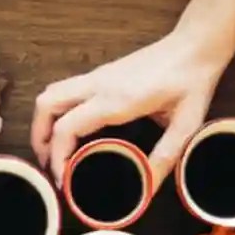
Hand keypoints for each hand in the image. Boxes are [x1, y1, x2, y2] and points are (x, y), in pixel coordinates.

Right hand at [31, 32, 222, 185]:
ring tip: (52, 151)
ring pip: (50, 94)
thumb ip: (165, 156)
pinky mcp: (101, 74)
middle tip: (49, 166)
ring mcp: (97, 76)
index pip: (67, 127)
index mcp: (115, 99)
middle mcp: (98, 85)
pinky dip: (56, 112)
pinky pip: (64, 91)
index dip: (57, 157)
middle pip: (46, 106)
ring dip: (43, 122)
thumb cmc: (192, 81)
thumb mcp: (186, 124)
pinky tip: (70, 132)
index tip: (61, 180)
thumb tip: (147, 189)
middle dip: (39, 138)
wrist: (195, 45)